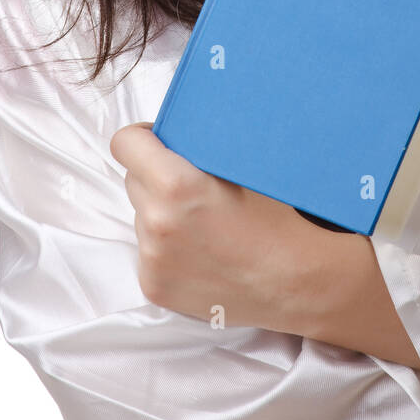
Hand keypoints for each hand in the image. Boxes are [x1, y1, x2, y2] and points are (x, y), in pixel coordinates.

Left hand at [109, 121, 318, 330]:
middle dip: (154, 177)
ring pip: (141, 218)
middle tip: (190, 187)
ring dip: (160, 215)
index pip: (125, 144)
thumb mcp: (240, 170)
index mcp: (175, 185)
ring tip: (202, 226)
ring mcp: (152, 259)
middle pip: (133, 180)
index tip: (155, 142)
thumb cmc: (275, 221)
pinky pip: (148, 253)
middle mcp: (156, 222)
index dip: (140, 138)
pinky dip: (166, 249)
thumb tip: (173, 133)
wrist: (294, 281)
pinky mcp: (154, 286)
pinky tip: (199, 253)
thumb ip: (198, 150)